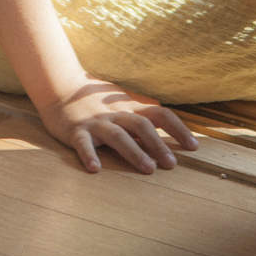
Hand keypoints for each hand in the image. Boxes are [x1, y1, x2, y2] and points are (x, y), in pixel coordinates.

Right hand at [37, 76, 198, 174]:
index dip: (178, 128)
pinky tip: (95, 169)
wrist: (60, 85)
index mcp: (129, 107)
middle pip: (141, 125)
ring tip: (148, 169)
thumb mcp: (122, 100)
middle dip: (158, 144)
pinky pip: (83, 143)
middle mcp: (116, 113)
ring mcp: (96, 121)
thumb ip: (141, 110)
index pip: (159, 113)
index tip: (194, 146)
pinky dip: (89, 155)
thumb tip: (166, 119)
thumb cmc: (95, 98)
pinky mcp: (76, 130)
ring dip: (134, 152)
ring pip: (118, 135)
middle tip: (172, 165)